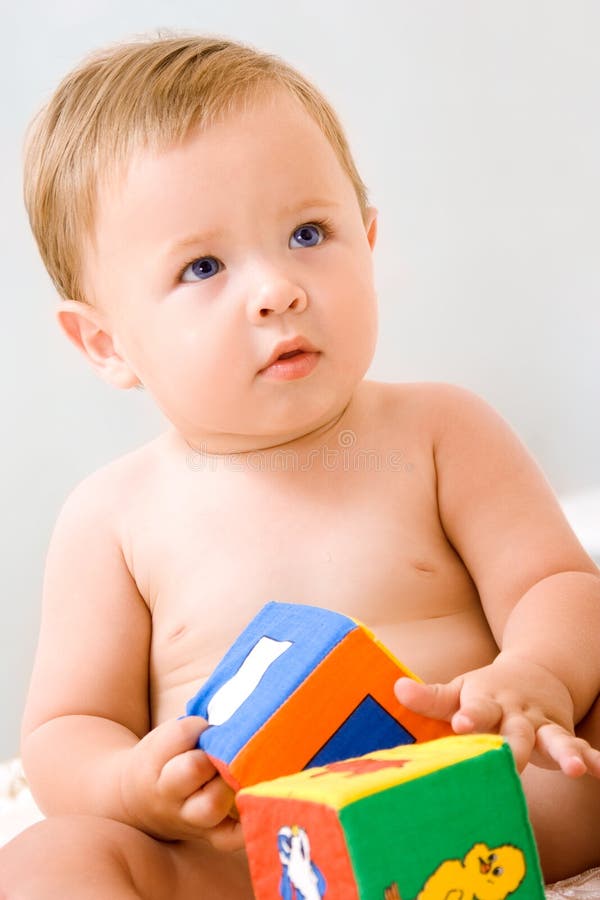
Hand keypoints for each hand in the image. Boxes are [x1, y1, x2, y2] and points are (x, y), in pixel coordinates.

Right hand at [118, 716, 241, 848]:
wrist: (136, 803)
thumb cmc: (161, 760)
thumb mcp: (165, 738)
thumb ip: (193, 729)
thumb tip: (234, 721)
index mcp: (154, 762)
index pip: (180, 734)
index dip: (199, 724)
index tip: (206, 724)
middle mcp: (169, 794)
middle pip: (193, 769)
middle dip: (214, 753)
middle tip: (225, 748)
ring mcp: (190, 819)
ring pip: (212, 805)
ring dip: (232, 782)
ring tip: (242, 770)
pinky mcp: (210, 836)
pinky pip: (232, 837)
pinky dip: (249, 823)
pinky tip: (261, 803)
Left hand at [394, 653, 599, 777]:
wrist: (533, 674)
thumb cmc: (485, 691)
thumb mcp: (459, 690)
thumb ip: (431, 698)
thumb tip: (397, 689)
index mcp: (487, 701)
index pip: (477, 708)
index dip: (470, 715)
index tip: (462, 723)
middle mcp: (516, 714)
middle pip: (516, 731)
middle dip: (514, 747)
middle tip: (510, 760)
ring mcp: (542, 726)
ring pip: (555, 739)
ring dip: (566, 752)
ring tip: (575, 768)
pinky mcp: (562, 737)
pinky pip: (582, 748)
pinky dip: (594, 761)